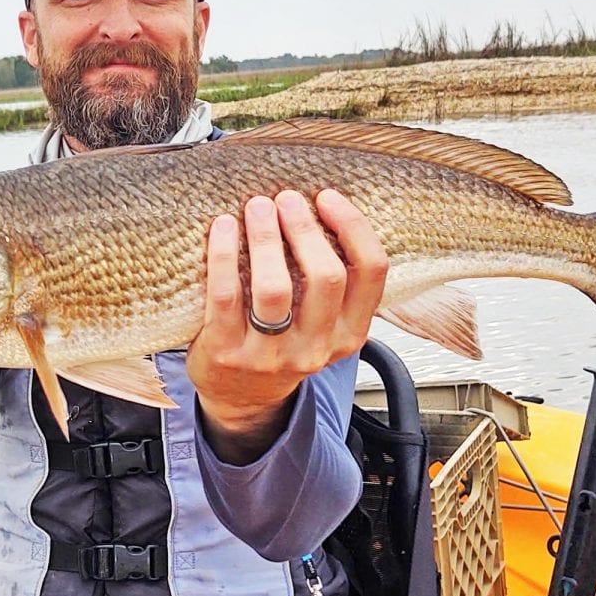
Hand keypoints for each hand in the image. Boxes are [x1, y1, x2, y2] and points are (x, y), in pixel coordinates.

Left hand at [186, 189, 387, 463]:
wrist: (240, 398)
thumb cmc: (282, 341)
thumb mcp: (322, 321)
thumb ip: (329, 280)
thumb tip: (318, 206)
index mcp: (350, 334)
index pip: (371, 273)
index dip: (353, 228)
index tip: (328, 198)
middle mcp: (316, 348)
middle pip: (326, 277)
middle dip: (305, 229)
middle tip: (286, 199)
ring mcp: (270, 356)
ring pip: (276, 288)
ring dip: (266, 238)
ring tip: (257, 207)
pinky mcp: (227, 353)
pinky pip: (227, 296)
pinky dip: (224, 255)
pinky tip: (224, 227)